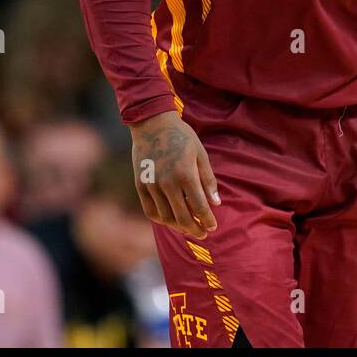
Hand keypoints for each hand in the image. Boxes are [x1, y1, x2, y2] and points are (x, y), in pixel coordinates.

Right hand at [128, 110, 219, 238]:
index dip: (207, 220)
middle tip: (203, 233)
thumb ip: (208, 180)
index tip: (213, 226)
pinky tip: (171, 220)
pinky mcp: (140, 185)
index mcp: (186, 174)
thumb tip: (216, 203)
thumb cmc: (182, 137)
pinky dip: (161, 219)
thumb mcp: (200, 154)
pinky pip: (150, 210)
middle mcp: (167, 183)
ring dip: (179, 227)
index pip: (199, 207)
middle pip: (182, 217)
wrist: (152, 123)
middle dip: (195, 229)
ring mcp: (152, 185)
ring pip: (166, 217)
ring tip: (188, 228)